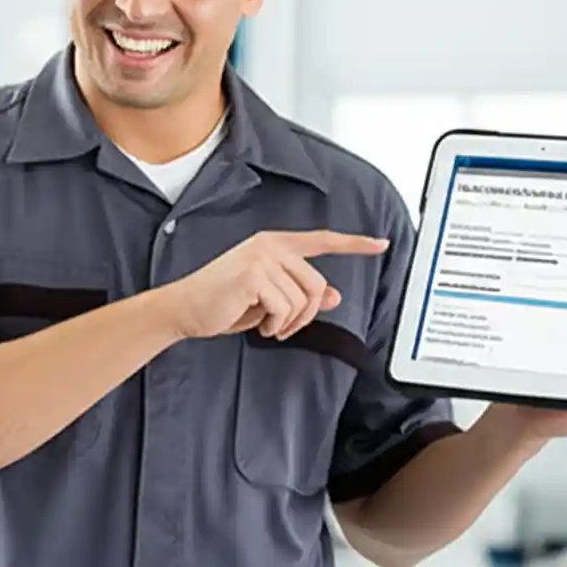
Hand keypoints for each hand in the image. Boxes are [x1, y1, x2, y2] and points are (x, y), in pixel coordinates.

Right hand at [158, 230, 388, 341]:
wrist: (185, 308)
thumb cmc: (223, 302)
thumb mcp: (268, 298)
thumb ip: (300, 293)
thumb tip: (333, 295)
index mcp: (275, 244)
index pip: (322, 240)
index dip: (354, 243)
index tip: (381, 244)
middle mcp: (270, 245)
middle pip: (317, 284)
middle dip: (305, 314)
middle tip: (282, 326)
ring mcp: (261, 258)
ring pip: (303, 299)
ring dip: (288, 322)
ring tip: (266, 324)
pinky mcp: (252, 275)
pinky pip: (285, 308)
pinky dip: (276, 325)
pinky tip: (258, 324)